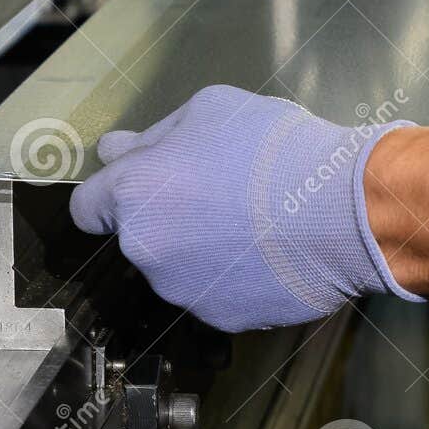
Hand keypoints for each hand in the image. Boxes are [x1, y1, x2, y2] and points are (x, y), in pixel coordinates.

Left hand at [69, 85, 420, 332]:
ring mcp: (181, 290)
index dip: (111, 195)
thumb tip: (118, 149)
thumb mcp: (211, 109)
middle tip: (216, 192)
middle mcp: (145, 249)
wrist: (341, 211)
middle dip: (165, 217)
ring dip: (198, 248)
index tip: (140, 188)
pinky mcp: (220, 318)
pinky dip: (231, 277)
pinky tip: (266, 250)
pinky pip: (214, 293)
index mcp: (133, 193)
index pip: (88, 208)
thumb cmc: (274, 150)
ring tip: (250, 220)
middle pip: (137, 235)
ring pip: (176, 267)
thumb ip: (155, 135)